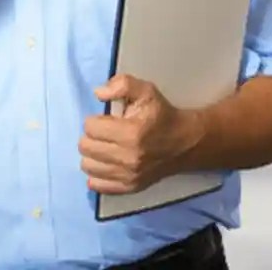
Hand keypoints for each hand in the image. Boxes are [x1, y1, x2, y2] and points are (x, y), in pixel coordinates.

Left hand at [79, 74, 203, 194]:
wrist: (186, 143)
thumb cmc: (161, 115)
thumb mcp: (145, 91)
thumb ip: (121, 85)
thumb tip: (98, 93)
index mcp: (130, 133)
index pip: (90, 127)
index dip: (95, 120)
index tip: (107, 120)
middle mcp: (128, 158)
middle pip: (85, 147)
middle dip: (91, 136)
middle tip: (105, 133)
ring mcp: (128, 176)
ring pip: (88, 166)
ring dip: (92, 155)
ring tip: (105, 147)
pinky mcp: (129, 187)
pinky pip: (97, 185)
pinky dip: (97, 173)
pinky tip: (106, 163)